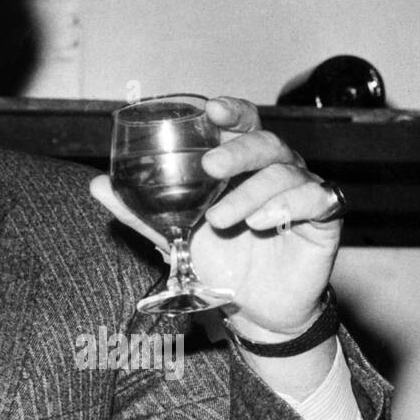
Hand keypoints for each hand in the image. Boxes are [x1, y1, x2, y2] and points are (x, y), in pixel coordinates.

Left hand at [92, 96, 338, 338]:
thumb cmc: (218, 259)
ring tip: (223, 219)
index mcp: (242, 164)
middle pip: (265, 141)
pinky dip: (289, 206)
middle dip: (238, 150)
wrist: (254, 310)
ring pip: (285, 172)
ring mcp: (303, 191)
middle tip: (211, 167)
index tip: (210, 109)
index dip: (231, 110)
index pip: (242, 122)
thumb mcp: (174, 235)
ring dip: (251, 192)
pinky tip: (264, 222)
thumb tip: (95, 186)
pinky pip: (317, 199)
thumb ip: (139, 211)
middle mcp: (275, 169)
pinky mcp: (324, 219)